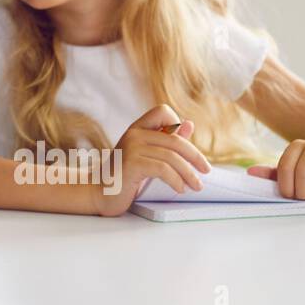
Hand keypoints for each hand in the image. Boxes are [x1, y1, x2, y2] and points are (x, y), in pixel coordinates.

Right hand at [92, 104, 211, 216]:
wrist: (99, 192)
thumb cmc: (125, 175)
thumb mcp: (147, 155)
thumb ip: (167, 141)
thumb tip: (189, 124)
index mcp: (137, 128)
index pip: (163, 111)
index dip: (177, 125)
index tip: (184, 148)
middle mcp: (134, 133)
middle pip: (175, 139)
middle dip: (195, 156)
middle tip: (206, 171)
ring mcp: (132, 147)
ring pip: (172, 157)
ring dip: (189, 174)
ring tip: (196, 186)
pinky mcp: (132, 164)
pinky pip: (163, 169)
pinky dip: (176, 180)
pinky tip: (180, 189)